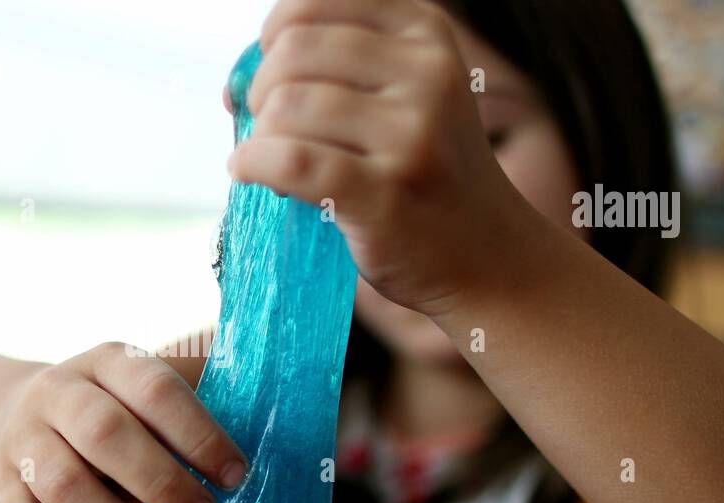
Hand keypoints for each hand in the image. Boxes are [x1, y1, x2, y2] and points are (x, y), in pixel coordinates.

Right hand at [0, 343, 247, 502]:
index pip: (154, 389)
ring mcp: (23, 439)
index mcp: (108, 361)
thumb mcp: (141, 388)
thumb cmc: (106, 406)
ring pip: (62, 485)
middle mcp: (59, 393)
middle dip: (161, 483)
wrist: (6, 409)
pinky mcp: (1, 487)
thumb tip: (280, 435)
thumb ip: (194, 406)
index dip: (198, 433)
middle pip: (104, 435)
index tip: (236, 476)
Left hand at [230, 0, 530, 315]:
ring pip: (287, 107)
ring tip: (275, 161)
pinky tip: (249, 171)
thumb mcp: (409, 95)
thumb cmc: (427, 174)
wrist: (488, 256)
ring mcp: (412, 136)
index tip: (272, 72)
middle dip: (261, 88)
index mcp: (426, 33)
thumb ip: (340, 69)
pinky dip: (254, 164)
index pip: (317, 2)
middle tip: (270, 127)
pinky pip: (291, 163)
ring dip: (261, 136)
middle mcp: (428, 74)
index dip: (274, 33)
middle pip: (295, 50)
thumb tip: (236, 82)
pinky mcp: (386, 195)